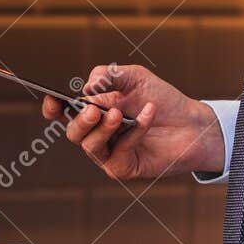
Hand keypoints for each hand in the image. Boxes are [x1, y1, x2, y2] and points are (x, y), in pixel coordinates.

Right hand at [43, 64, 223, 180]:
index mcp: (92, 111)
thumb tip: (88, 87)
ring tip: (118, 114)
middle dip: (80, 120)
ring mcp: (108, 153)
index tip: (52, 99)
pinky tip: (148, 115)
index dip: (52, 108)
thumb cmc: (160, 99)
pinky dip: (133, 133)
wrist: (191, 122)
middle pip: (73, 132)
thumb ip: (110, 75)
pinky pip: (119, 153)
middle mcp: (96, 133)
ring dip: (103, 129)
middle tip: (94, 110)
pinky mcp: (124, 167)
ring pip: (90, 145)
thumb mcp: (135, 78)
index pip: (63, 113)